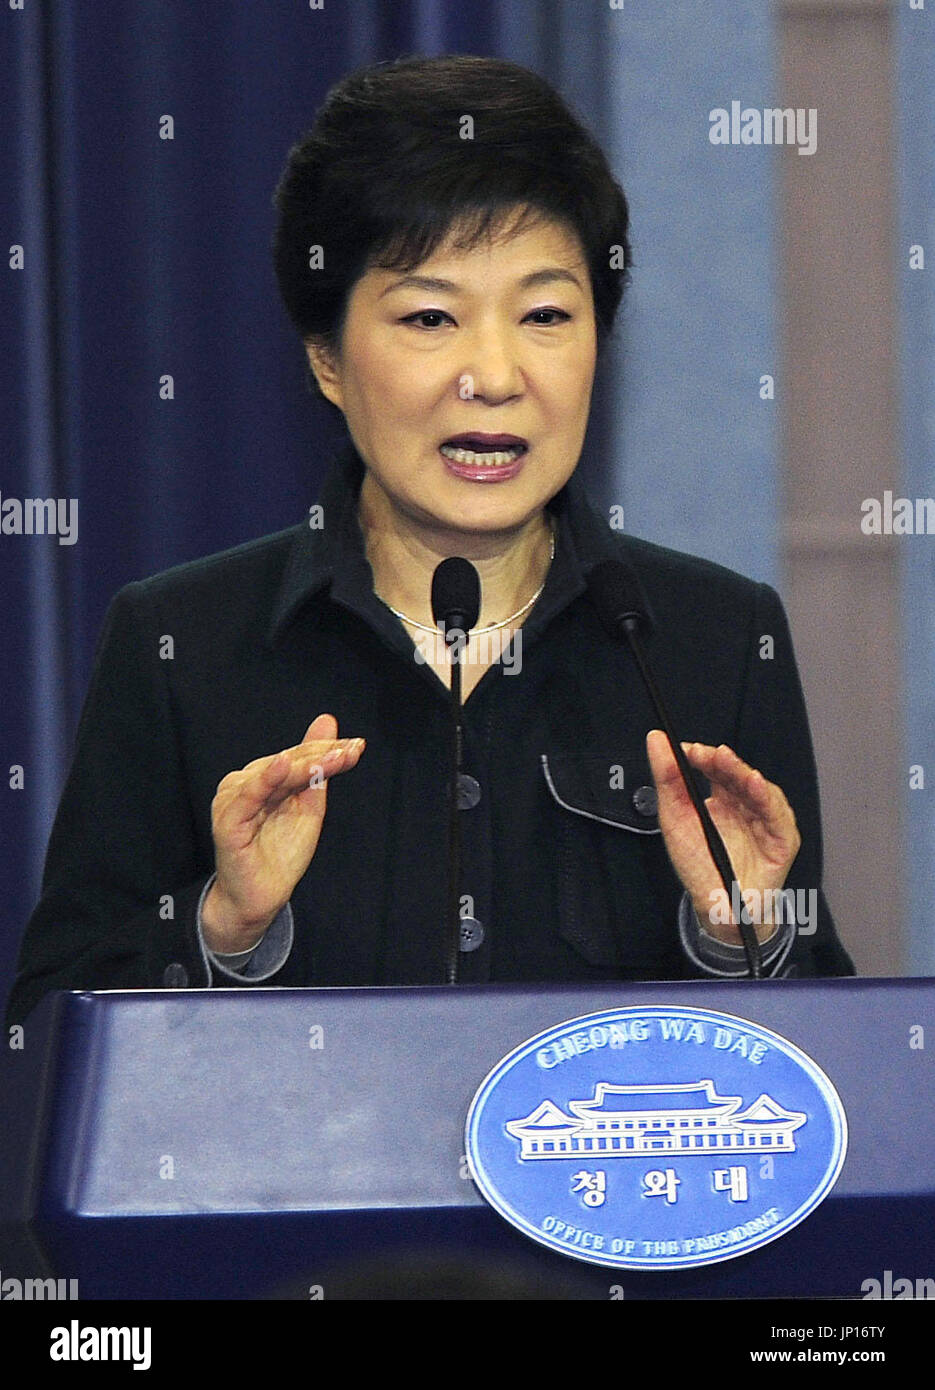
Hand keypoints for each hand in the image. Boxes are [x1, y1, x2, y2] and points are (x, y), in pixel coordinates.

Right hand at [202, 713, 364, 953]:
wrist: (260, 898)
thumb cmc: (281, 853)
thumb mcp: (309, 807)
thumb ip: (318, 768)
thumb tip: (328, 721)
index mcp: (263, 777)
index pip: (299, 757)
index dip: (328, 750)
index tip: (358, 746)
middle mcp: (245, 783)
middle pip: (289, 762)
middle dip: (323, 755)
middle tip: (353, 750)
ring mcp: (234, 801)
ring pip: (274, 775)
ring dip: (305, 765)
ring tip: (334, 757)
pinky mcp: (228, 822)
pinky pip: (248, 797)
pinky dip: (265, 781)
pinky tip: (282, 766)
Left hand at [645, 730, 800, 944]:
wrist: (720, 907)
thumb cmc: (701, 865)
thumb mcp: (675, 818)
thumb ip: (667, 779)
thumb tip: (655, 738)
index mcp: (722, 799)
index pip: (717, 769)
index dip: (705, 756)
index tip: (688, 750)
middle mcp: (746, 806)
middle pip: (739, 776)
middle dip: (724, 762)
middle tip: (709, 753)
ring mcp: (765, 821)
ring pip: (760, 790)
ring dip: (744, 774)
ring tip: (728, 762)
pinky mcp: (782, 839)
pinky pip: (776, 816)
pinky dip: (766, 799)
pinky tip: (755, 784)